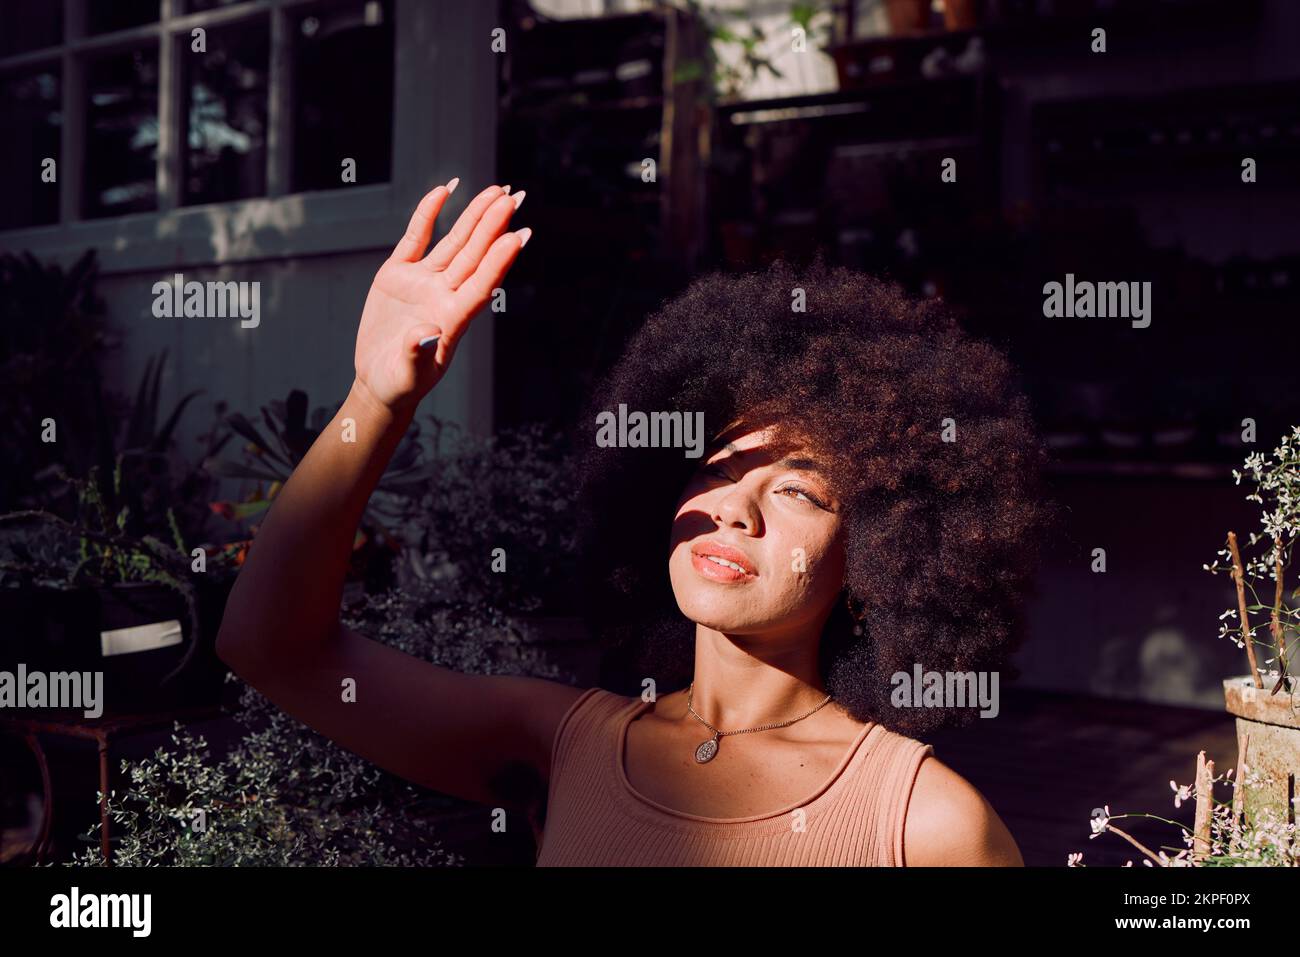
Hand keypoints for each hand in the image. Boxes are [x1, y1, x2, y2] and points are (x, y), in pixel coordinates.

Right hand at [353, 180, 529, 412]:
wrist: (380, 381)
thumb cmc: (400, 384)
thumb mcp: (407, 375)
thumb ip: (417, 354)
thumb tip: (427, 334)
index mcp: (452, 319)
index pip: (482, 285)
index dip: (499, 261)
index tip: (519, 236)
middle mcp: (443, 295)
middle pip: (474, 255)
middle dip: (493, 226)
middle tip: (513, 197)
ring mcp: (423, 282)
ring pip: (454, 242)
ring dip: (474, 217)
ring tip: (495, 191)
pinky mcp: (398, 275)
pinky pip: (416, 238)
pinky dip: (429, 214)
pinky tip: (445, 191)